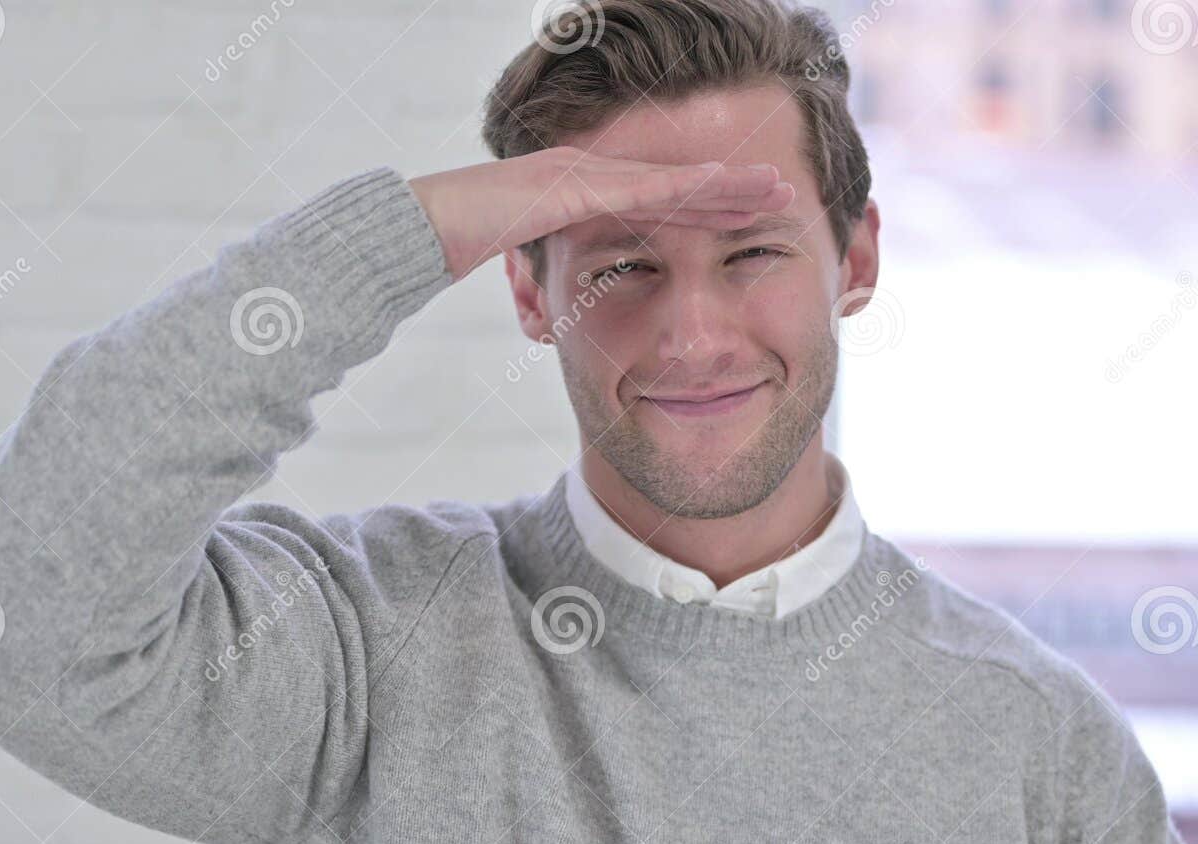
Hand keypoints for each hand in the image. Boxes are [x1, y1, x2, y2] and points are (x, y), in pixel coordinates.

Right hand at [407, 146, 795, 281]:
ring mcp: (581, 173)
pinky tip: (727, 190)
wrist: (408, 229)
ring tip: (776, 189)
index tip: (758, 219)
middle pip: (678, 184)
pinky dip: (688, 189)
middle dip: (735, 190)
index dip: (713, 209)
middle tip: (789, 196)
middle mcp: (589, 175)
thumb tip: (566, 316)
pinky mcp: (571, 183)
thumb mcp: (520, 267)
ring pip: (671, 179)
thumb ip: (553, 278)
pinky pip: (639, 189)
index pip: (663, 203)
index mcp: (583, 196)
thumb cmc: (450, 247)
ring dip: (728, 184)